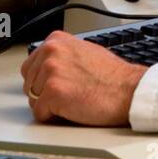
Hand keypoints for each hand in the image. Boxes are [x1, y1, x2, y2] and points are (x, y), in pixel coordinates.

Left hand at [20, 30, 148, 125]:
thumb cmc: (112, 76)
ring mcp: (50, 71)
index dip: (43, 81)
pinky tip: (71, 110)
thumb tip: (47, 64)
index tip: (58, 85)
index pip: (30, 66)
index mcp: (56, 40)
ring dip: (49, 106)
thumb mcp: (84, 51)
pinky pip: (40, 113)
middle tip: (68, 95)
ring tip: (73, 101)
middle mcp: (50, 52)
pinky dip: (53, 117)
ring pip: (33, 100)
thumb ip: (63, 55)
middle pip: (28, 84)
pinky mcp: (53, 92)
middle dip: (43, 94)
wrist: (129, 90)